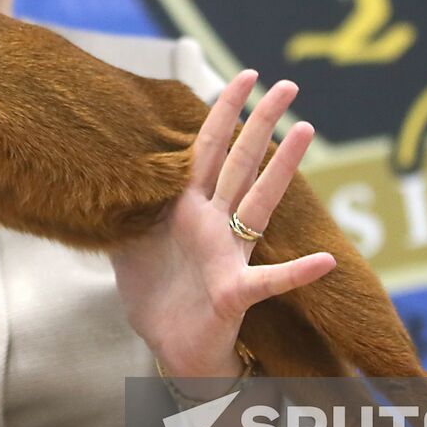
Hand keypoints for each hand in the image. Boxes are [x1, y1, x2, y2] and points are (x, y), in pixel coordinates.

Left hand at [110, 71, 336, 379]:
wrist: (170, 351)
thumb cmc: (156, 296)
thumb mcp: (129, 243)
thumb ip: (127, 206)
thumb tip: (101, 167)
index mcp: (189, 210)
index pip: (207, 150)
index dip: (223, 113)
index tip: (245, 75)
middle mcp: (216, 225)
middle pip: (240, 163)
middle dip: (261, 122)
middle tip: (287, 84)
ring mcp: (229, 256)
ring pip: (258, 203)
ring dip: (283, 168)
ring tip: (307, 130)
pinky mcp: (234, 293)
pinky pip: (269, 282)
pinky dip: (297, 272)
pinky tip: (325, 261)